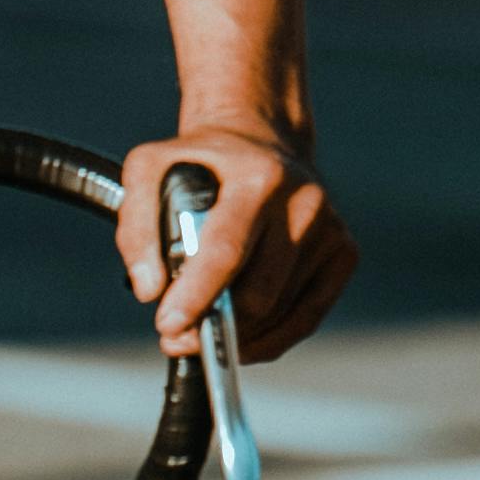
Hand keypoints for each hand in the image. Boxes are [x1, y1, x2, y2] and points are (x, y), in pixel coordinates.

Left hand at [119, 129, 353, 365]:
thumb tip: (149, 290)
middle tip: (176, 336)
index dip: (196, 295)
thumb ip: (136, 225)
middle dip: (212, 325)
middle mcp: (302, 202)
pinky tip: (241, 339)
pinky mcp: (344, 252)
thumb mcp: (150, 167)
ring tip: (202, 330)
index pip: (226, 250)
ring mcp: (329, 228)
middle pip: (257, 293)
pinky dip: (269, 339)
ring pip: (280, 313)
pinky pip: (306, 318)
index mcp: (257, 177)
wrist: (261, 139)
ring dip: (237, 336)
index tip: (168, 326)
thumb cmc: (200, 162)